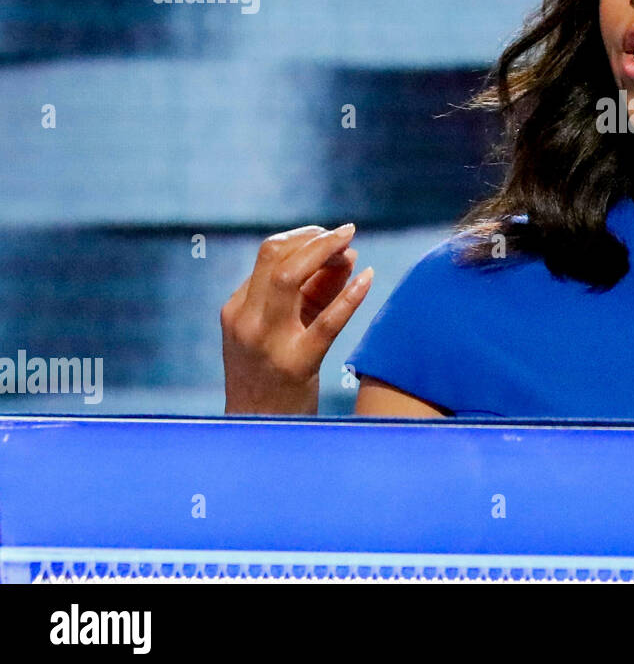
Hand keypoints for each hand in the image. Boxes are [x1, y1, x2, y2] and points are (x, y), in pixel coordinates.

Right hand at [221, 224, 372, 413]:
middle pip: (274, 258)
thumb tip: (347, 254)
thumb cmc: (276, 377)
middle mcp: (246, 321)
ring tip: (352, 247)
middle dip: (314, 239)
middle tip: (346, 232)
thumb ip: (313, 292)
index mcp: (237, 309)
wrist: (260, 431)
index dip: (305, 239)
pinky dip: (349, 297)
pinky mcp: (295, 365)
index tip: (332, 236)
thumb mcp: (284, 330)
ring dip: (325, 255)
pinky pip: (324, 323)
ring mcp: (267, 343)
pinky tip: (367, 279)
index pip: (268, 256)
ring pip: (288, 279)